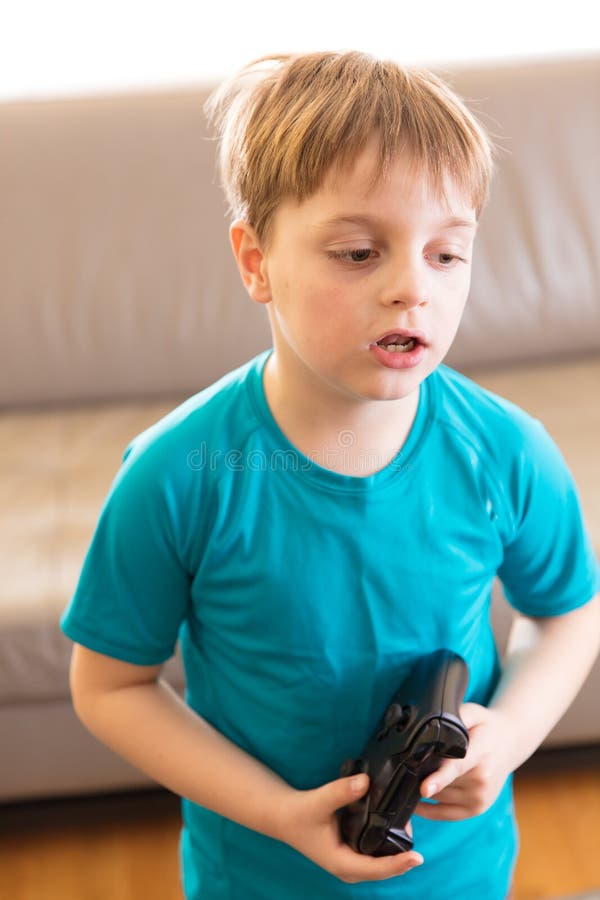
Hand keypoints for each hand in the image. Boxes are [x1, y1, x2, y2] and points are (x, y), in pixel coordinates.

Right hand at [277, 773, 423, 883]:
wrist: (284, 816)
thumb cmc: (300, 813)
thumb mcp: (319, 801)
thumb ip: (341, 791)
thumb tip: (365, 781)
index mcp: (341, 862)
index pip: (376, 869)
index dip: (398, 864)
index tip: (418, 857)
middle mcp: (347, 867)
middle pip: (382, 870)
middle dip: (401, 859)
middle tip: (416, 838)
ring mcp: (348, 861)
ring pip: (378, 864)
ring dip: (394, 853)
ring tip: (408, 829)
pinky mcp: (349, 851)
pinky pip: (372, 855)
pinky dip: (384, 846)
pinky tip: (394, 829)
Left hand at [416, 703, 512, 820]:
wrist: (509, 743)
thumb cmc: (485, 727)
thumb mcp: (473, 713)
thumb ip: (453, 717)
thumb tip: (430, 727)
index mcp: (480, 754)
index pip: (457, 767)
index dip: (439, 779)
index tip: (424, 788)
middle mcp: (482, 780)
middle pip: (441, 782)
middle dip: (425, 772)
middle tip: (421, 758)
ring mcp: (480, 798)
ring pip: (438, 796)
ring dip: (427, 786)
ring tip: (429, 768)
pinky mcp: (476, 809)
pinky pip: (444, 814)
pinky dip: (428, 809)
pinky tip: (417, 801)